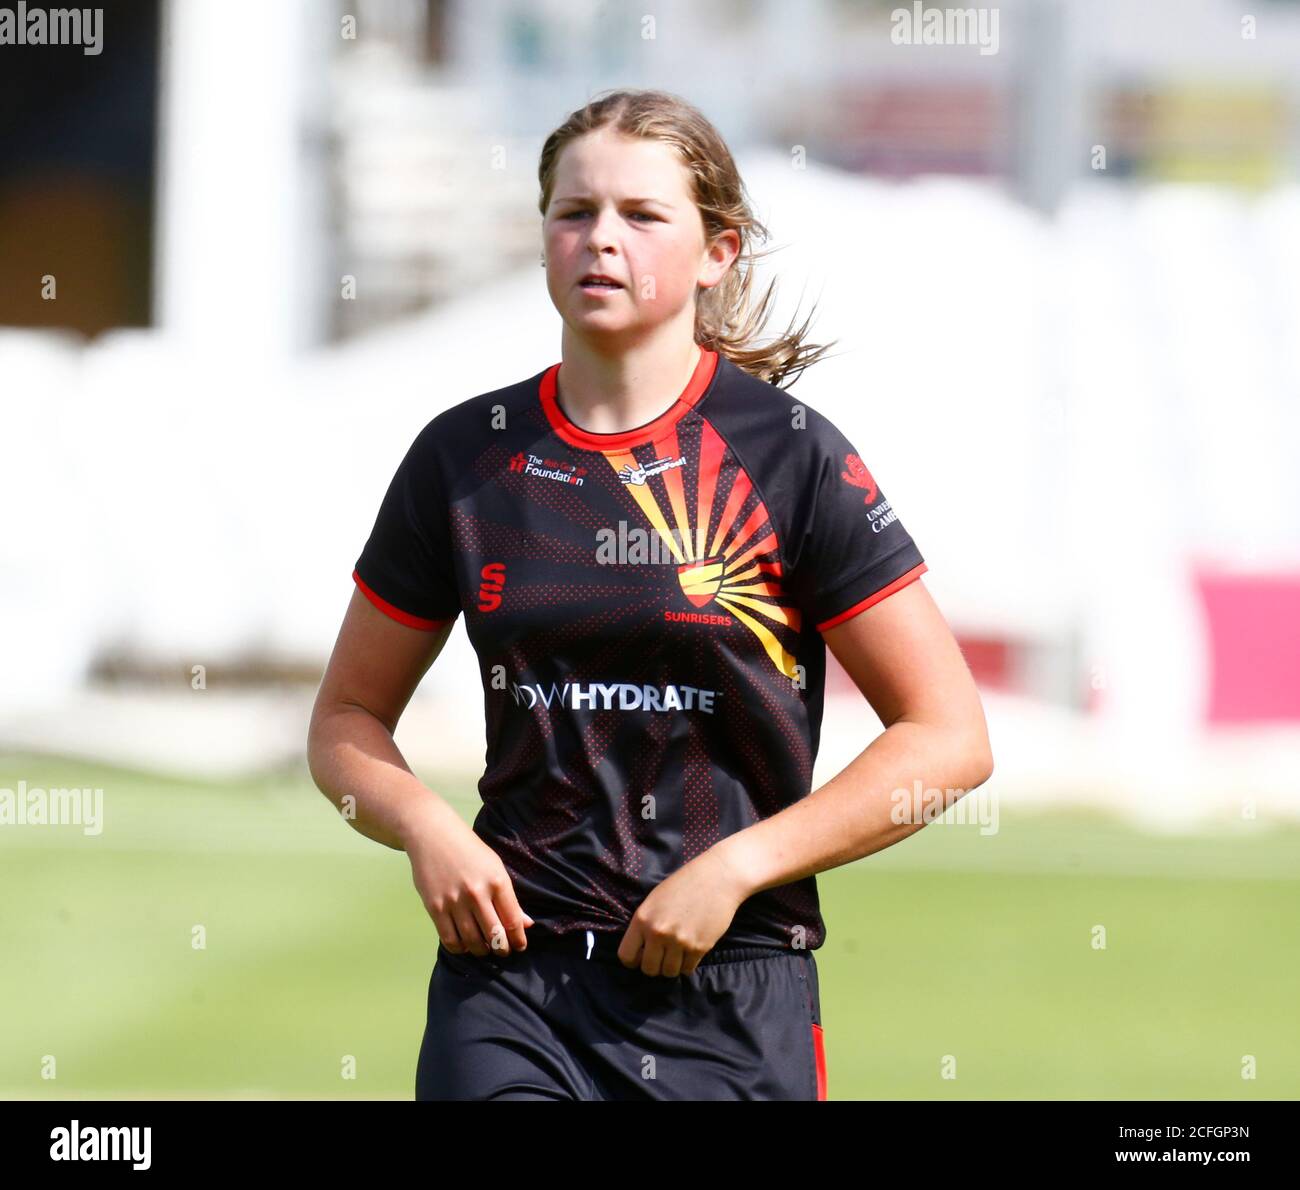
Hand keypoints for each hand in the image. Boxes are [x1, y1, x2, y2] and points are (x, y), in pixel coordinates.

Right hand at [402, 805, 533, 956]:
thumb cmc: (469, 850)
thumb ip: (510, 898)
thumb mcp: (496, 868)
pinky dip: (459, 948)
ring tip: (484, 949)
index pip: (512, 921)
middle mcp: (477, 893)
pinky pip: (450, 939)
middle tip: (502, 951)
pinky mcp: (435, 908)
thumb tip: (526, 924)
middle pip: (494, 935)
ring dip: (481, 951)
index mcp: (497, 882)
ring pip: (472, 941)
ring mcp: (454, 902)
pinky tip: (464, 945)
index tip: (520, 946)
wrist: (434, 836)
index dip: (518, 939)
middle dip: (501, 948)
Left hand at [618, 851, 749, 977]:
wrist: (717, 878)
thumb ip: (645, 924)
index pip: (626, 956)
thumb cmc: (684, 884)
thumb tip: (640, 950)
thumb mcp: (654, 900)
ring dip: (672, 966)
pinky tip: (689, 950)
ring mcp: (679, 942)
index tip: (641, 957)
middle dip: (654, 966)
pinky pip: (687, 969)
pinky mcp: (699, 947)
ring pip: (669, 972)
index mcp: (642, 919)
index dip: (633, 960)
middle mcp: (658, 933)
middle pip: (649, 969)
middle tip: (662, 956)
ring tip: (677, 952)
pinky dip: (687, 964)